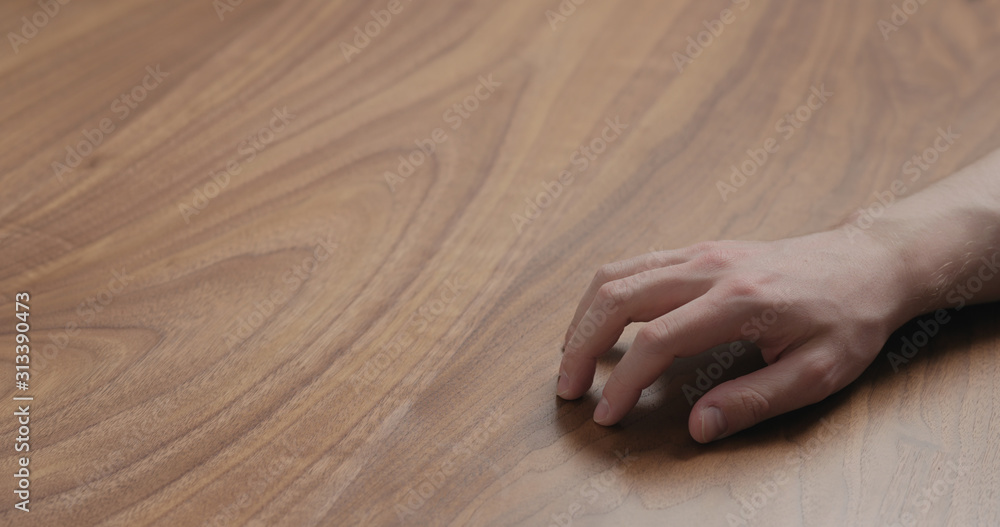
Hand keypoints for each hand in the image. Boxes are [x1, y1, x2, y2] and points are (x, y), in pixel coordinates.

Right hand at [556, 229, 914, 441]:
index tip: (607, 414)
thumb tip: (698, 425)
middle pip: (619, 297)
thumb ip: (755, 399)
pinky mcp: (697, 250)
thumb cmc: (846, 319)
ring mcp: (700, 253)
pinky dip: (604, 296)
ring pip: (617, 274)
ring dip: (584, 316)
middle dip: (582, 344)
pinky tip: (600, 324)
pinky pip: (634, 265)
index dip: (624, 381)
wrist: (864, 262)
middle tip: (568, 387)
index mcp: (739, 301)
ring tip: (572, 357)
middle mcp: (710, 268)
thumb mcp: (817, 372)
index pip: (657, 340)